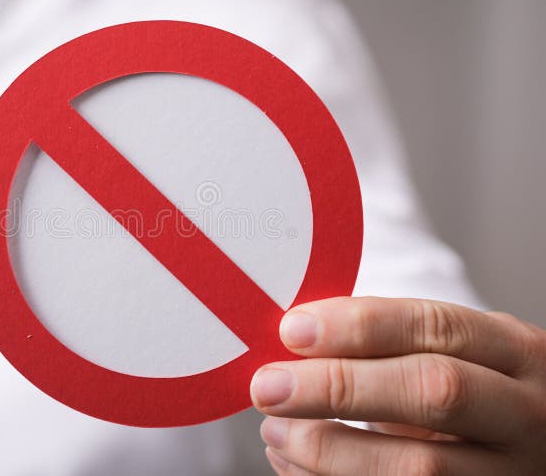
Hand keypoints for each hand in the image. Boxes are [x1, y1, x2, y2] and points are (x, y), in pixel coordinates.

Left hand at [250, 296, 545, 474]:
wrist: (529, 446)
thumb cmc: (475, 389)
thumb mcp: (457, 354)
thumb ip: (391, 345)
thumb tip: (296, 340)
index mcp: (516, 351)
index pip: (437, 326)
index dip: (359, 326)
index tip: (292, 330)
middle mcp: (526, 413)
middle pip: (433, 392)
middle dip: (339, 387)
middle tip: (268, 387)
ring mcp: (511, 474)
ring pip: (418, 467)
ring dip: (328, 450)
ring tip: (275, 431)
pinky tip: (294, 465)